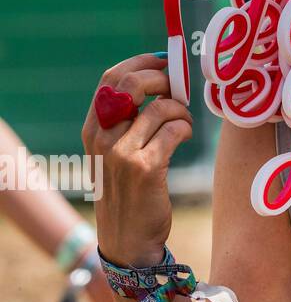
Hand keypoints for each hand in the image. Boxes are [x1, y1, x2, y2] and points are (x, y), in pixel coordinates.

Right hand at [82, 53, 192, 266]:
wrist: (127, 240)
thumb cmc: (130, 190)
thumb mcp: (117, 152)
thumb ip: (129, 120)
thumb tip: (163, 80)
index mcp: (93, 128)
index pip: (111, 78)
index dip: (141, 62)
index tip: (166, 62)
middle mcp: (102, 138)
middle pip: (133, 83)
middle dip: (163, 78)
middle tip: (179, 89)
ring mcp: (122, 153)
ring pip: (161, 107)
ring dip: (182, 111)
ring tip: (183, 125)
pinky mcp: (146, 168)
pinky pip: (174, 130)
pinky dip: (185, 129)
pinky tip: (183, 138)